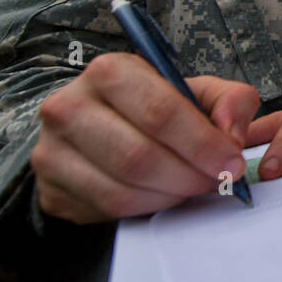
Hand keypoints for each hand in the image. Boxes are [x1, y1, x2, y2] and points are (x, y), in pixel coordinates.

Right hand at [33, 54, 260, 223]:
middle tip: (217, 182)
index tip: (232, 163)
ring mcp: (52, 150)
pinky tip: (162, 196)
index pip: (160, 112)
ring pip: (122, 189)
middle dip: (190, 176)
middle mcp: (70, 106)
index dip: (203, 144)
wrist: (95, 128)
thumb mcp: (196, 91)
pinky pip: (106, 210)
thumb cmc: (153, 107)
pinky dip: (146, 209)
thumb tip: (232, 136)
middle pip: (139, 156)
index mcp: (110, 71)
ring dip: (171, 196)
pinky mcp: (49, 189)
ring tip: (192, 188)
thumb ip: (229, 102)